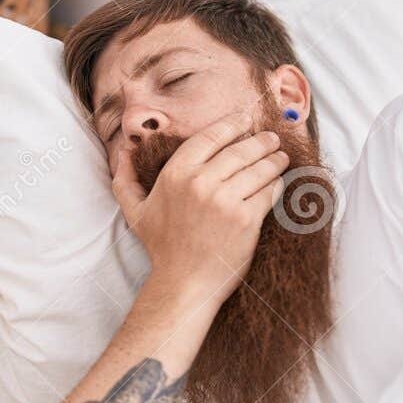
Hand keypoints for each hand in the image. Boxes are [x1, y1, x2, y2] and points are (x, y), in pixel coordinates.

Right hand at [112, 118, 287, 308]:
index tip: (245, 118)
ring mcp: (225, 201)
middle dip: (261, 141)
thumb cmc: (162, 248)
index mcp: (176, 174)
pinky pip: (268, 192)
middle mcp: (200, 183)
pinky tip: (279, 181)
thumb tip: (121, 153)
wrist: (184, 283)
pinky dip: (276, 184)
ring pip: (259, 169)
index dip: (232, 123)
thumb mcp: (135, 212)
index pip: (211, 136)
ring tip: (280, 157)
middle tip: (272, 138)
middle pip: (240, 150)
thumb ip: (125, 180)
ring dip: (274, 160)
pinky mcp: (246, 219)